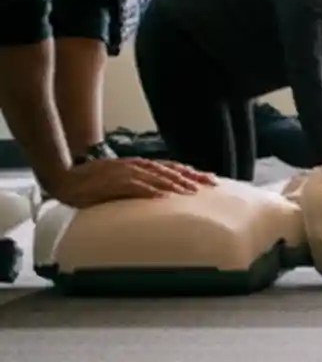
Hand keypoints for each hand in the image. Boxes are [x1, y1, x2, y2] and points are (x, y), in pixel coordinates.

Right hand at [46, 157, 215, 208]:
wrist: (67, 178)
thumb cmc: (96, 182)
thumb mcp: (125, 179)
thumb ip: (144, 183)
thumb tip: (165, 194)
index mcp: (143, 166)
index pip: (174, 167)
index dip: (193, 172)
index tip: (212, 179)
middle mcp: (138, 166)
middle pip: (171, 170)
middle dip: (192, 177)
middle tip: (210, 185)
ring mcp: (126, 173)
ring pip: (156, 177)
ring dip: (174, 185)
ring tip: (191, 192)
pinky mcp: (113, 182)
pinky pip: (134, 187)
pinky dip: (149, 191)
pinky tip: (161, 197)